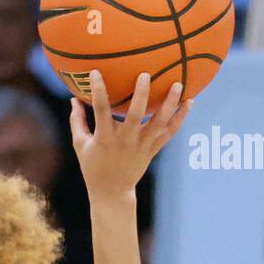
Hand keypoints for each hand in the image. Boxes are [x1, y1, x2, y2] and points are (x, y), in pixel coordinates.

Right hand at [70, 71, 191, 198]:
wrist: (112, 192)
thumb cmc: (93, 166)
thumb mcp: (80, 145)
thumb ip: (77, 121)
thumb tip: (73, 99)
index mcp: (105, 138)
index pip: (100, 110)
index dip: (98, 90)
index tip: (95, 72)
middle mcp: (125, 140)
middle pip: (136, 115)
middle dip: (141, 94)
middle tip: (145, 74)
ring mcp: (142, 145)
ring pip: (159, 123)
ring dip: (170, 104)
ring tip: (178, 84)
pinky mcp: (153, 149)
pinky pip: (170, 132)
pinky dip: (181, 117)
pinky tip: (190, 102)